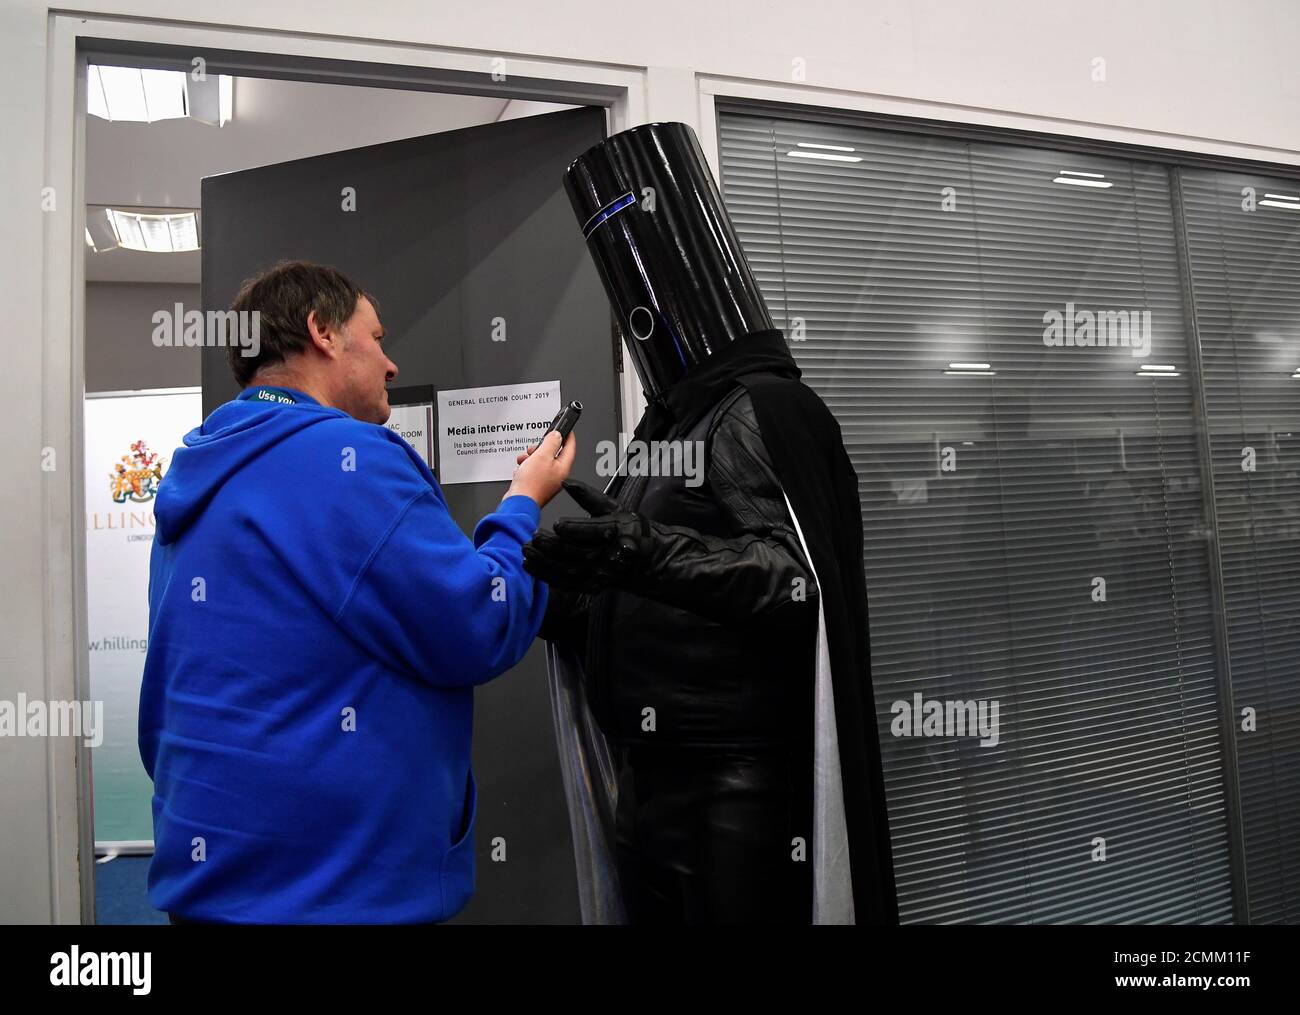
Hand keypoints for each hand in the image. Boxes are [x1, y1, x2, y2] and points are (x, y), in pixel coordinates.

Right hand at [505, 431, 574, 507]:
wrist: (518, 503)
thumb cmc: (531, 485)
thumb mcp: (542, 456)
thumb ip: (551, 443)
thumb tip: (557, 435)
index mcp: (563, 468)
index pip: (570, 448)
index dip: (568, 436)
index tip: (566, 428)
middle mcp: (556, 475)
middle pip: (553, 454)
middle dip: (542, 448)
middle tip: (536, 445)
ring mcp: (546, 481)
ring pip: (540, 462)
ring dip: (531, 457)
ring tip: (525, 458)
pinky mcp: (535, 485)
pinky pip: (532, 471)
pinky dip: (526, 467)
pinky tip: (520, 469)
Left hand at [522, 480, 649, 591]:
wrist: (644, 557)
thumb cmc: (626, 529)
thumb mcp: (613, 507)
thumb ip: (588, 496)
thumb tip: (566, 483)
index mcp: (616, 532)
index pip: (593, 532)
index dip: (574, 529)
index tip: (556, 524)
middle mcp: (608, 556)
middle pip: (577, 553)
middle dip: (552, 546)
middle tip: (533, 537)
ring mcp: (599, 574)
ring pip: (568, 571)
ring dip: (544, 562)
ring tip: (526, 551)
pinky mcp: (590, 585)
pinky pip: (565, 583)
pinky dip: (545, 575)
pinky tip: (530, 565)